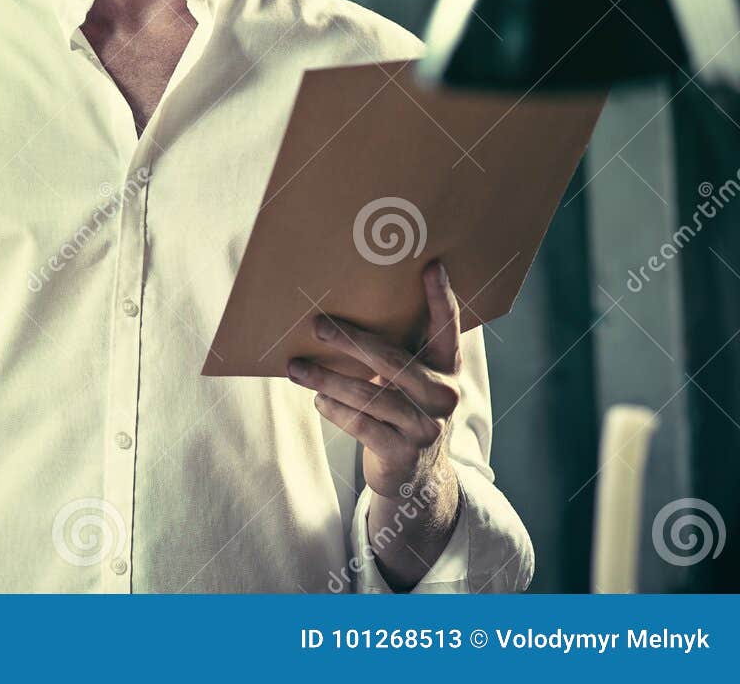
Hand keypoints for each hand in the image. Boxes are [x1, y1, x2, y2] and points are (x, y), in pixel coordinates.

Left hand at [286, 259, 461, 500]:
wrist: (415, 477)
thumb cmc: (400, 410)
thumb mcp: (407, 381)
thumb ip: (393, 351)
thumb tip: (336, 313)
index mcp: (446, 369)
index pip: (447, 328)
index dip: (440, 296)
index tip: (430, 264)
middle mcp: (444, 396)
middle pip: (393, 361)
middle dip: (351, 341)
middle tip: (317, 325)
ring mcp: (426, 427)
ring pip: (368, 395)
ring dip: (326, 379)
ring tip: (295, 368)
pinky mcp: (403, 453)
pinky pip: (359, 423)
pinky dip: (334, 409)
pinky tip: (319, 400)